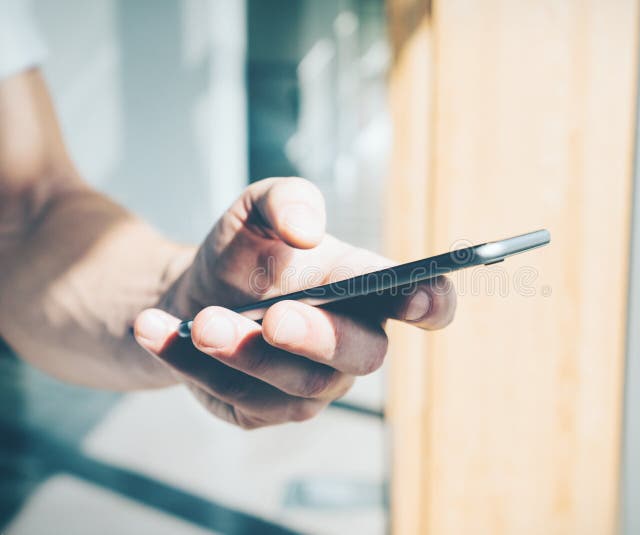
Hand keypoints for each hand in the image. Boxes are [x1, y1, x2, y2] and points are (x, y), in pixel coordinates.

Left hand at [133, 177, 455, 428]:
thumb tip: (307, 230)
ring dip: (245, 352)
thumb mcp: (254, 209)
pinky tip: (157, 329)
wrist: (191, 295)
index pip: (425, 302)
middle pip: (363, 356)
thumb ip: (285, 200)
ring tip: (200, 321)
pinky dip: (193, 364)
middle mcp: (350, 343)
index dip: (432, 304)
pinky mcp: (264, 410)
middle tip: (275, 317)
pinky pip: (238, 398)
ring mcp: (311, 385)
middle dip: (319, 337)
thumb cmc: (242, 253)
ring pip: (296, 386)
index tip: (414, 300)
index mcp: (365, 290)